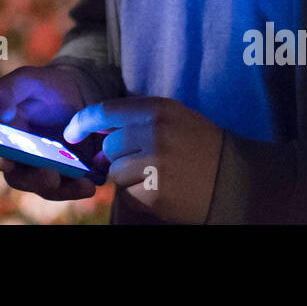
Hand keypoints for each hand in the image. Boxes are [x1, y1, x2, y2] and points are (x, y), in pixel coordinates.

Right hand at [0, 64, 103, 201]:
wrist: (76, 95)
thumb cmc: (43, 87)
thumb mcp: (25, 80)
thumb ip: (4, 91)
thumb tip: (0, 115)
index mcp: (0, 138)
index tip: (7, 161)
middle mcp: (18, 160)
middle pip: (20, 178)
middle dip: (34, 179)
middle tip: (50, 176)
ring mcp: (41, 171)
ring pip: (45, 187)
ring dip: (61, 189)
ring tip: (80, 184)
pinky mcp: (65, 176)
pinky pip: (68, 187)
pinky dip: (77, 188)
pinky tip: (90, 184)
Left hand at [64, 96, 223, 223]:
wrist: (236, 179)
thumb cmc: (202, 146)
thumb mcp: (174, 118)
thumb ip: (138, 119)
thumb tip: (99, 134)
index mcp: (158, 110)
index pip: (106, 111)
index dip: (82, 122)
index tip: (70, 132)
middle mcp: (155, 133)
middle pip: (109, 147)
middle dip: (118, 157)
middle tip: (143, 162)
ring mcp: (155, 164)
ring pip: (116, 173)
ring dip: (128, 178)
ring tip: (157, 176)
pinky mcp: (156, 193)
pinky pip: (128, 195)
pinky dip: (139, 196)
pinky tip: (162, 190)